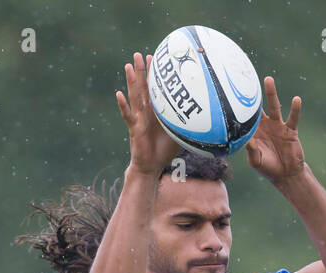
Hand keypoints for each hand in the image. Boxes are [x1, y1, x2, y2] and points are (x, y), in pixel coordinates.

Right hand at [116, 52, 180, 175]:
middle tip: (138, 54)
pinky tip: (118, 94)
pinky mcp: (134, 129)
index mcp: (156, 112)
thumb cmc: (164, 150)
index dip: (154, 74)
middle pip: (143, 87)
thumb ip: (189, 123)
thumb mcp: (180, 133)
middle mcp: (146, 112)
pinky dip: (123, 105)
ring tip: (128, 65)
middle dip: (140, 71)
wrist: (151, 166)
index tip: (155, 58)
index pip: (154, 89)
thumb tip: (207, 116)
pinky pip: (127, 115)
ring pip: (135, 96)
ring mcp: (138, 119)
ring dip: (131, 81)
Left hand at [245, 76, 304, 185]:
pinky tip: (296, 99)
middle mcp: (265, 125)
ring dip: (271, 93)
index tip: (231, 93)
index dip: (239, 107)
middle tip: (247, 79)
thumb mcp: (256, 160)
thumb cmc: (268, 168)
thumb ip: (250, 149)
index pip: (245, 117)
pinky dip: (295, 109)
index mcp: (254, 132)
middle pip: (258, 107)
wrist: (286, 175)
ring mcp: (278, 126)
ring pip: (274, 107)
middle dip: (253, 94)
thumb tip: (245, 138)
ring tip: (268, 80)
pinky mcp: (290, 130)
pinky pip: (293, 117)